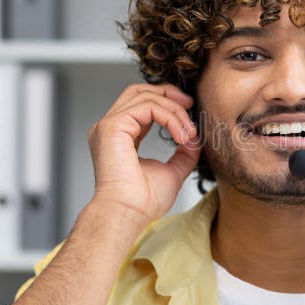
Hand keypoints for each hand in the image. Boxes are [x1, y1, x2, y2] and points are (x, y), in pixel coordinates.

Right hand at [86, 83, 200, 227]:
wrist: (128, 214)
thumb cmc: (142, 202)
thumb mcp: (172, 172)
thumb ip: (183, 154)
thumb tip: (195, 141)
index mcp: (120, 136)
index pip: (141, 104)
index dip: (167, 101)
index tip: (189, 110)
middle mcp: (111, 128)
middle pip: (139, 91)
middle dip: (168, 92)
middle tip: (190, 104)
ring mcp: (108, 125)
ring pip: (145, 96)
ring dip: (175, 111)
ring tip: (189, 133)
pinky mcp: (112, 126)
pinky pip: (147, 107)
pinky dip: (170, 117)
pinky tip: (181, 136)